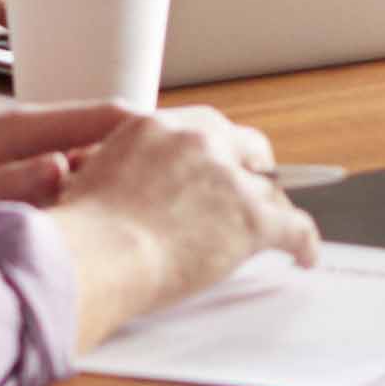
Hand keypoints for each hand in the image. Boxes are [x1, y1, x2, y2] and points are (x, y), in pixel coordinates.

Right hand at [50, 105, 320, 341]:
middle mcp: (198, 143)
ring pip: (270, 190)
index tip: (221, 162)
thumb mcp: (90, 179)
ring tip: (279, 229)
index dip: (218, 150)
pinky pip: (294, 228)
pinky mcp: (252, 220)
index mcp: (156, 127)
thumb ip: (118, 171)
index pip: (204, 129)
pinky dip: (303, 244)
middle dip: (253, 169)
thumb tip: (120, 185)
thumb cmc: (80, 233)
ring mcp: (229, 180)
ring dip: (273, 210)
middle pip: (246, 147)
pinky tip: (304, 258)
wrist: (94, 256)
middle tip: (254, 189)